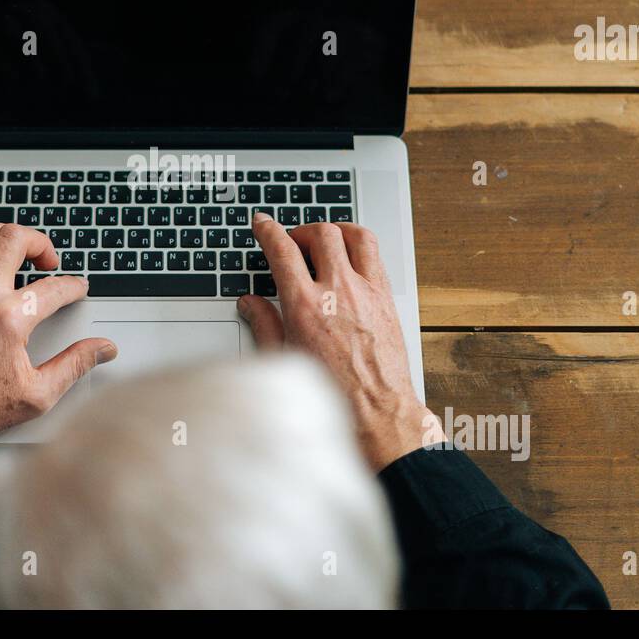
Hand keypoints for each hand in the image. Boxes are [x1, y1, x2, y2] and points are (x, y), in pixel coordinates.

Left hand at [0, 223, 117, 437]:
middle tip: (49, 261)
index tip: (77, 289)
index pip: (54, 288)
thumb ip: (75, 365)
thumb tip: (102, 349)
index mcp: (9, 319)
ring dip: (4, 234)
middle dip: (41, 243)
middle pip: (16, 239)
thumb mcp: (37, 394)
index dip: (73, 286)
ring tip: (17, 247)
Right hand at [237, 213, 443, 469]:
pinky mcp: (387, 299)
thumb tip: (251, 304)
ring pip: (354, 235)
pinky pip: (376, 256)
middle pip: (320, 233)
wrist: (377, 414)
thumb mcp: (285, 358)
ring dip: (336, 231)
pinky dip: (360, 248)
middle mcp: (337, 291)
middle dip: (302, 230)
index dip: (268, 230)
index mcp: (304, 305)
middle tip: (294, 241)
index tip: (263, 224)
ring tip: (326, 240)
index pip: (282, 249)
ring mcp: (366, 292)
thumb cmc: (333, 394)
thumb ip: (264, 323)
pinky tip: (352, 260)